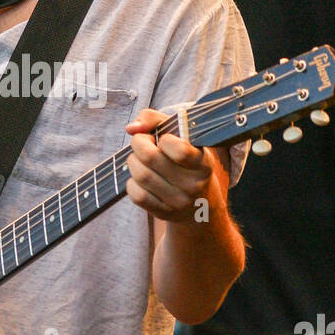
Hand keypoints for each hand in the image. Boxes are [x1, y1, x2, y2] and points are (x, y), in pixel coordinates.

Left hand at [124, 108, 221, 226]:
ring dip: (133, 162)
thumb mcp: (182, 137)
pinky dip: (132, 182)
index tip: (163, 138)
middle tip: (142, 142)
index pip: (180, 150)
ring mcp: (179, 202)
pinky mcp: (164, 213)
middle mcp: (193, 185)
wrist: (201, 205)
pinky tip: (140, 178)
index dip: (164, 139)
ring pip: (141, 176)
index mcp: (203, 164)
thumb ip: (156, 120)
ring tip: (140, 159)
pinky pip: (136, 195)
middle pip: (150, 158)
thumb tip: (132, 128)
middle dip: (138, 143)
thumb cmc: (187, 161)